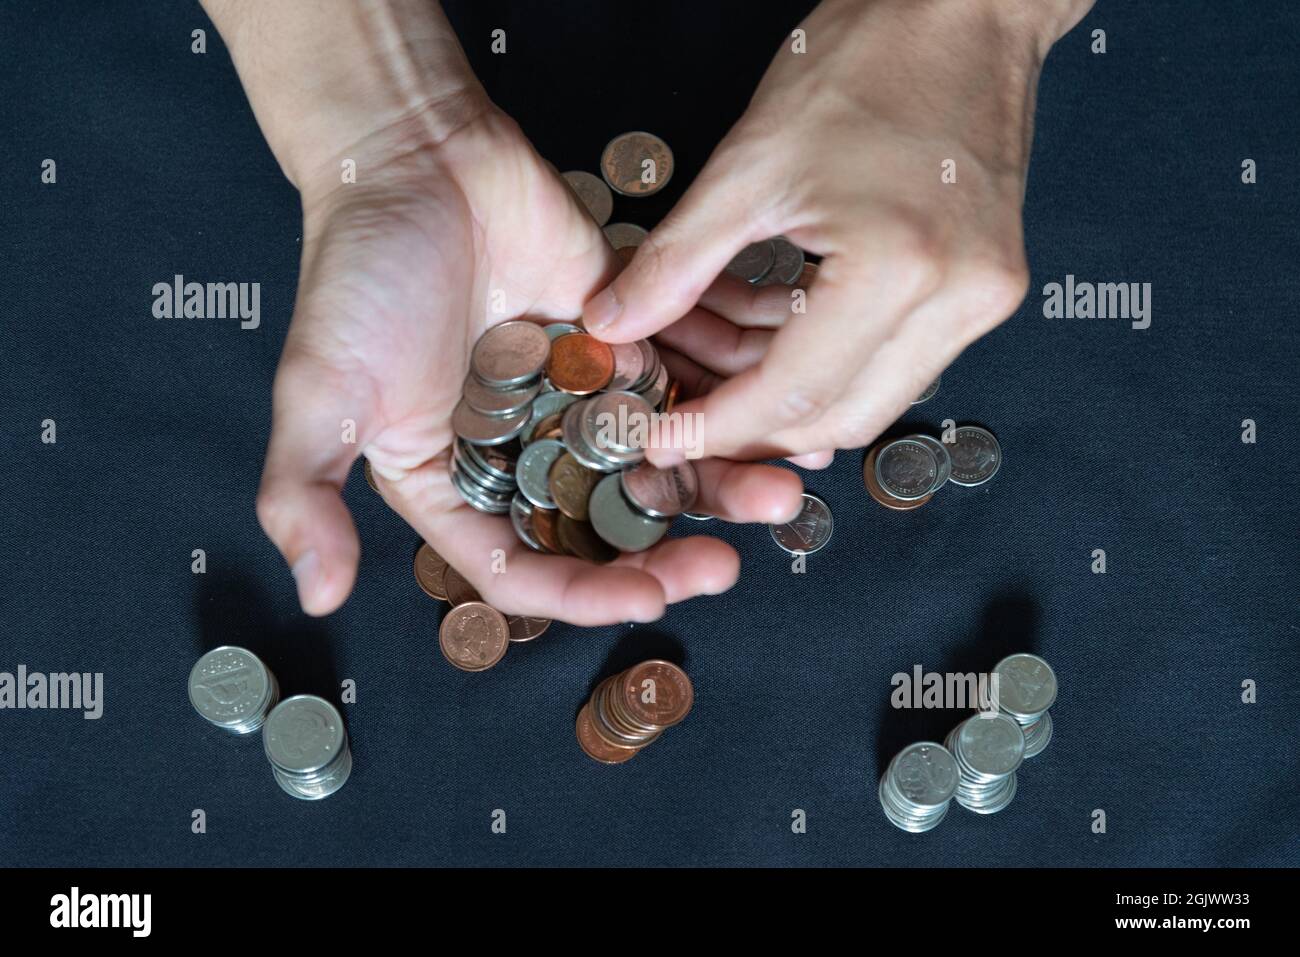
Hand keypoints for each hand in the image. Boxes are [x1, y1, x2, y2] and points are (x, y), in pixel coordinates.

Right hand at [256, 108, 803, 621]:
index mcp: (454, 482)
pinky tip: (776, 423)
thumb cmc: (358, 273)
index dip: (583, 594)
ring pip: (657, 464)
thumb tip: (319, 596)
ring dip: (718, 486)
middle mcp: (522, 452)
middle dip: (667, 552)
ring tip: (778, 494)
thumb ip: (304, 496)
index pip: (523, 567)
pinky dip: (726, 406)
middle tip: (723, 564)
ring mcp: (578, 398)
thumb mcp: (317, 392)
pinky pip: (681, 386)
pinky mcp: (623, 343)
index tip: (646, 600)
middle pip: (603, 528)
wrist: (415, 156)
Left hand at [584, 0, 1092, 464]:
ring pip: (866, 398)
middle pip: (837, 420)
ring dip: (786, 393)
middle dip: (751, 429)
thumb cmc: (871, 59)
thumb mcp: (749, 165)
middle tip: (686, 412)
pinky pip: (892, 359)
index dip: (716, 428)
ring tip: (719, 352)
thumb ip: (674, 261)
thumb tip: (616, 320)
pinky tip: (772, 328)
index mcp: (899, 268)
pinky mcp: (982, 290)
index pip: (793, 396)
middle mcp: (957, 300)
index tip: (662, 435)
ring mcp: (980, 300)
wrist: (963, 10)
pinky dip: (825, 356)